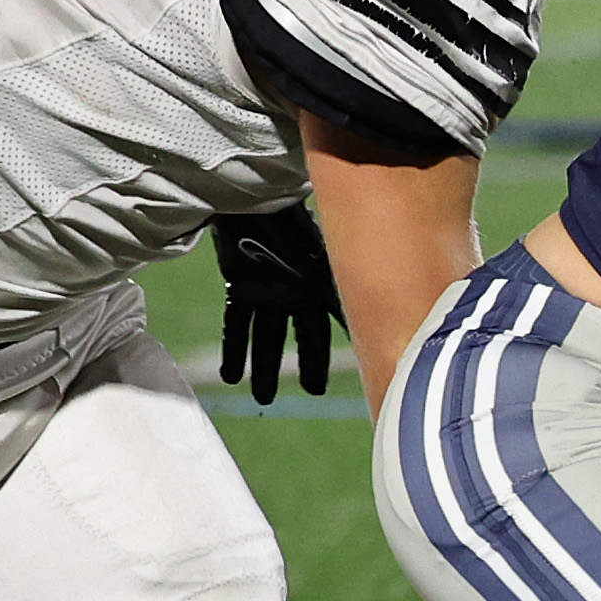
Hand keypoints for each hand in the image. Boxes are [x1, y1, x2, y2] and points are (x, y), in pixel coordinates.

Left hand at [213, 204, 347, 405]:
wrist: (249, 201)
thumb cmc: (289, 227)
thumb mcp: (319, 268)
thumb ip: (340, 299)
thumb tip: (370, 327)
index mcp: (319, 286)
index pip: (328, 329)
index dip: (332, 354)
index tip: (342, 378)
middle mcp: (296, 291)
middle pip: (301, 337)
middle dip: (304, 365)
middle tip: (311, 392)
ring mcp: (268, 289)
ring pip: (266, 338)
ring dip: (262, 367)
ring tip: (261, 399)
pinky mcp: (239, 285)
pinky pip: (236, 324)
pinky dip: (233, 350)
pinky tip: (229, 377)